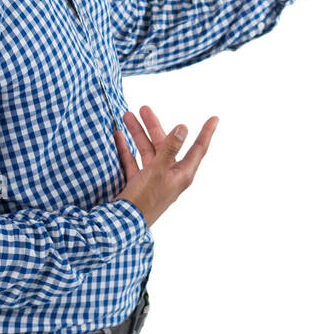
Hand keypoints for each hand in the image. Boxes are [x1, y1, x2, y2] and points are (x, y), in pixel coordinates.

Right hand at [113, 105, 217, 228]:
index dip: (206, 132)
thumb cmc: (145, 199)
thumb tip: (183, 128)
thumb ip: (169, 148)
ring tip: (126, 116)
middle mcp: (170, 174)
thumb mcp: (158, 170)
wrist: (122, 225)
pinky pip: (134, 162)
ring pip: (147, 151)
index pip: (198, 148)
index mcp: (182, 173)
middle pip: (166, 144)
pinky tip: (118, 136)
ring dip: (137, 134)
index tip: (215, 118)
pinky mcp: (139, 183)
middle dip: (153, 126)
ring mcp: (154, 179)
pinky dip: (126, 150)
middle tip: (143, 108)